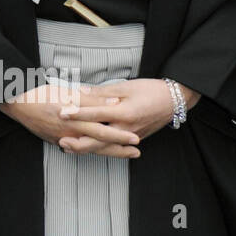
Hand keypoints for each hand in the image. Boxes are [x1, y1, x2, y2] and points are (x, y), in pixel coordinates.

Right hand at [0, 83, 141, 157]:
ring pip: (90, 148)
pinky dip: (90, 149)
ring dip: (108, 151)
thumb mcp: (66, 92)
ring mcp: (61, 138)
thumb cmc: (37, 94)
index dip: (119, 135)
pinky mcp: (54, 139)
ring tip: (124, 153)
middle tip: (136, 151)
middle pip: (99, 143)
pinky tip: (97, 149)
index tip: (135, 138)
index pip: (101, 129)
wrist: (13, 102)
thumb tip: (113, 102)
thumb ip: (91, 98)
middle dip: (119, 148)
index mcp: (73, 119)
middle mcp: (69, 132)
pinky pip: (77, 147)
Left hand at [57, 78, 199, 151]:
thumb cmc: (151, 90)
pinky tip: (88, 148)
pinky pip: (114, 147)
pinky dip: (100, 148)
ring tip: (69, 147)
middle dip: (78, 142)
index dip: (77, 113)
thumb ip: (102, 93)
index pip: (96, 114)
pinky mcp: (134, 139)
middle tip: (60, 140)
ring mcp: (131, 136)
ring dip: (86, 148)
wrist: (174, 101)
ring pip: (105, 147)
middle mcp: (127, 128)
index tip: (62, 113)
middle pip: (99, 140)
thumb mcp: (126, 86)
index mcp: (124, 112)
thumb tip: (81, 92)